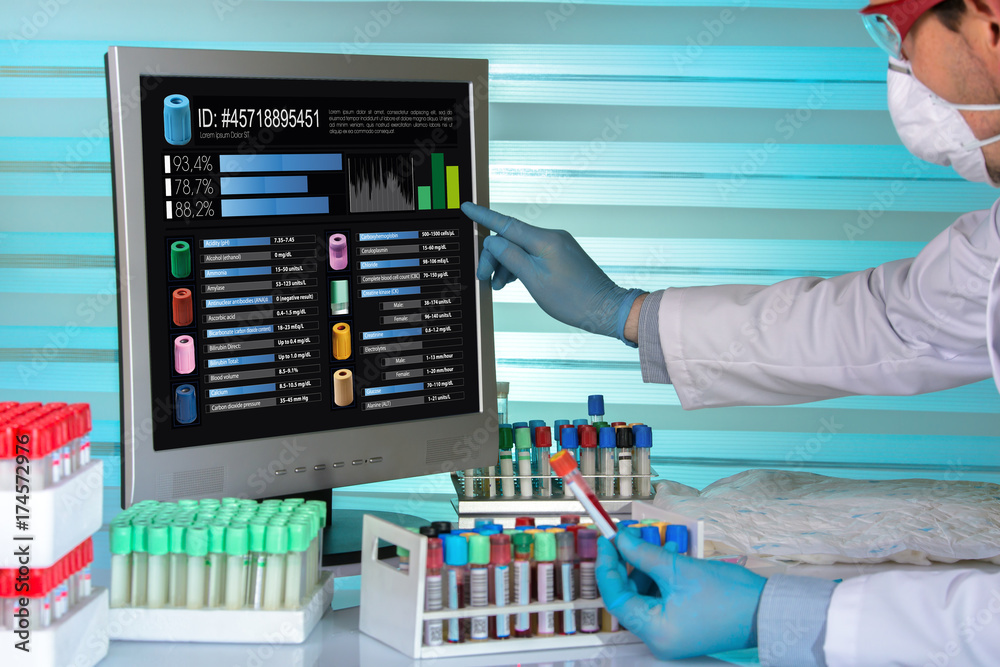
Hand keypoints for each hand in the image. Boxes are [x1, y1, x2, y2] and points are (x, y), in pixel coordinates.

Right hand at [462, 202, 643, 344]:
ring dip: (506, 264)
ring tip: (498, 285)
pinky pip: (533, 254)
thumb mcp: (534, 281)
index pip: (507, 223)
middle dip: (494, 256)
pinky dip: (520, 266)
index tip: (467, 207)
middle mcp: (552, 237)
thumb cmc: (573, 299)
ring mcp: (558, 245)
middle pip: (511, 238)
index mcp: (545, 240)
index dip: (483, 216)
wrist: (604, 309)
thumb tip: (493, 241)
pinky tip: (512, 281)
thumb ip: (511, 258)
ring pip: (521, 248)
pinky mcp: (561, 254)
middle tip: (483, 278)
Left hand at [596, 529, 765, 659]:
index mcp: (655, 631)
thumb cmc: (729, 597)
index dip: (607, 566)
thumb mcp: (679, 569)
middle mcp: (658, 637)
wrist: (766, 612)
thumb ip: (644, 554)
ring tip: (656, 542)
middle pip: (628, 597)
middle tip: (626, 536)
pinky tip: (670, 555)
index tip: (607, 541)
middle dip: (627, 564)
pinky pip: (660, 598)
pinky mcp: (680, 624)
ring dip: (645, 567)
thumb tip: (620, 540)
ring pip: (643, 595)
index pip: (615, 598)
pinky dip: (660, 576)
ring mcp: (670, 632)